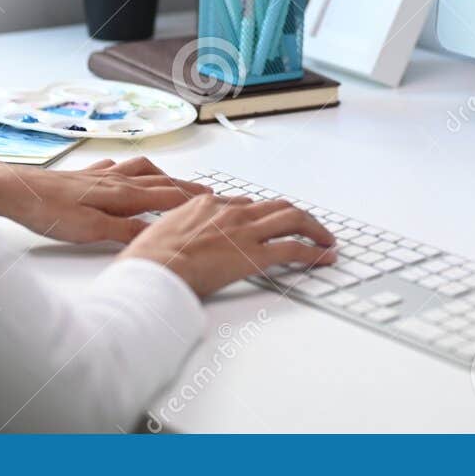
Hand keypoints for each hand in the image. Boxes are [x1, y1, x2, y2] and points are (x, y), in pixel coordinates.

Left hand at [0, 156, 210, 243]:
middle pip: (157, 181)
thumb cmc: (47, 210)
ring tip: (169, 177)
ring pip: (137, 170)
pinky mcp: (80, 177)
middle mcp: (113, 180)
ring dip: (158, 174)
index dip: (189, 198)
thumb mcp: (90, 230)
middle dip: (182, 185)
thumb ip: (125, 231)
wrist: (14, 189)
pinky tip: (119, 170)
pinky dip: (124, 169)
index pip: (164, 196)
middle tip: (204, 189)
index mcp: (120, 195)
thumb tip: (157, 233)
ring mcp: (97, 175)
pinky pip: (112, 168)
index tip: (211, 199)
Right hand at [119, 194, 337, 296]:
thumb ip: (176, 230)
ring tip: (326, 239)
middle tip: (310, 226)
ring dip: (314, 228)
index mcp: (205, 205)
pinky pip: (294, 248)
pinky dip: (315, 251)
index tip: (269, 222)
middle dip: (297, 215)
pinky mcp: (255, 255)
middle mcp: (230, 212)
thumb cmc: (148, 260)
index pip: (244, 204)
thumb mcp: (159, 233)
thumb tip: (175, 238)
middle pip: (275, 206)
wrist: (152, 270)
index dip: (261, 215)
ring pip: (292, 219)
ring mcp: (244, 232)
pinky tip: (325, 256)